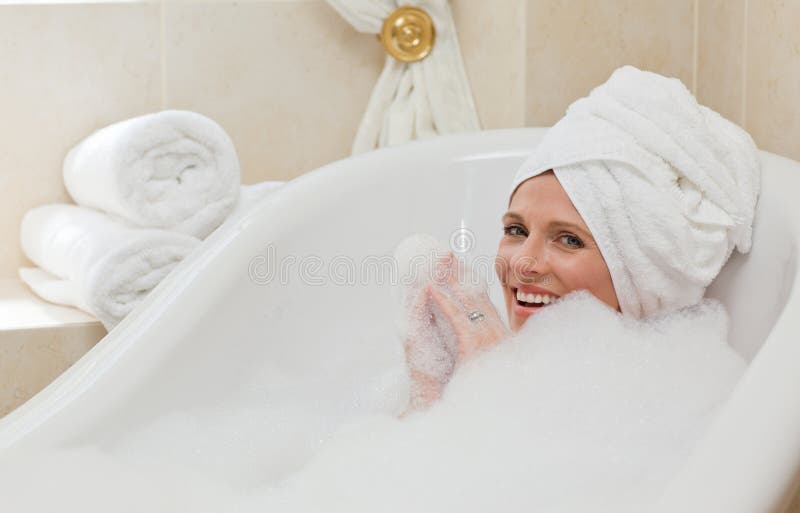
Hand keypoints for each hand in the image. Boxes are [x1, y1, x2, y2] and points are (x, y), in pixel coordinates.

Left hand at [401, 254, 510, 414]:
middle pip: (476, 295)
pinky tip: (432, 289)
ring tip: (436, 263)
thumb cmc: (492, 397)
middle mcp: (499, 335)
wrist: (494, 415)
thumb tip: (483, 339)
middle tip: (445, 254)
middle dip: (460, 273)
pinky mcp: (475, 349)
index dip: (471, 281)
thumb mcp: (493, 368)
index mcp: (503, 339)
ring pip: (467, 301)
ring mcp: (489, 341)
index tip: (459, 265)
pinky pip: (457, 319)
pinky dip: (444, 302)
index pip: (485, 302)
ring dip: (450, 280)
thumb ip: (490, 351)